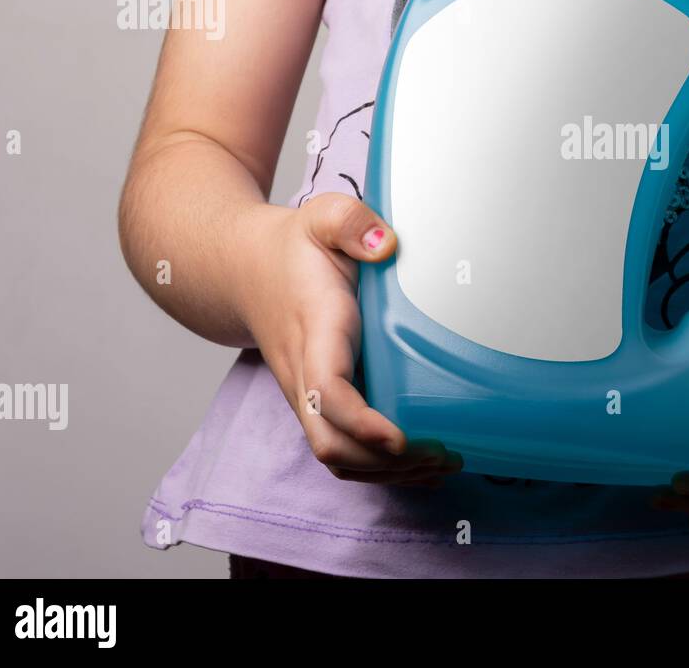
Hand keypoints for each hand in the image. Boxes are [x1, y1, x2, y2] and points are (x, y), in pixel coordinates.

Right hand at [235, 193, 461, 485]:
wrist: (243, 270)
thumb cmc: (293, 248)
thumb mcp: (321, 217)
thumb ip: (352, 223)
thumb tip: (386, 246)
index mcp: (314, 332)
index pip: (327, 391)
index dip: (361, 423)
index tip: (400, 436)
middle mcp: (306, 375)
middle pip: (331, 443)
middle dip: (385, 463)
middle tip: (445, 454)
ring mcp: (308, 395)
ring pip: (336, 458)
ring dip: (387, 472)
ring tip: (444, 464)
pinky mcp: (319, 404)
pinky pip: (342, 450)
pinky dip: (379, 468)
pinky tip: (423, 463)